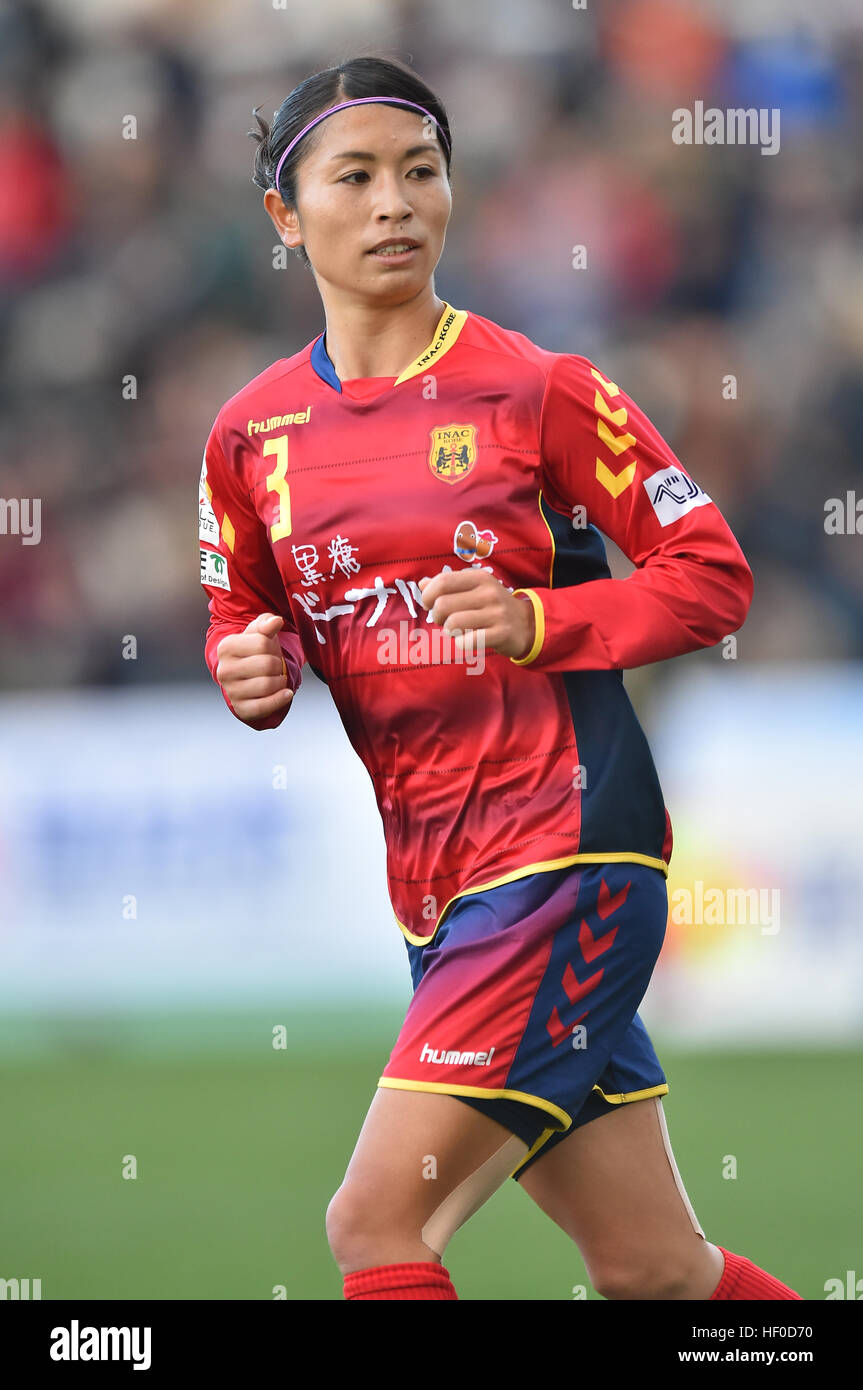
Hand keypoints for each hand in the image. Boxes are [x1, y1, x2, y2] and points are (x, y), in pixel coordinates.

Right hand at [215, 612, 294, 722]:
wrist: (246, 676)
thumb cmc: (254, 651)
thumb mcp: (259, 633)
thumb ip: (267, 623)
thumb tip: (276, 621)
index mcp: (226, 647)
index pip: (262, 643)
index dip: (272, 646)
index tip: (268, 650)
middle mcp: (224, 670)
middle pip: (268, 665)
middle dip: (278, 665)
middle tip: (274, 666)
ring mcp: (231, 691)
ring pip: (268, 685)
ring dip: (280, 681)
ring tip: (277, 678)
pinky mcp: (241, 708)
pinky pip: (265, 706)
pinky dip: (281, 699)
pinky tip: (287, 692)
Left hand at [417, 570, 535, 659]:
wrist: (526, 625)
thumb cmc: (491, 606)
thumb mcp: (474, 589)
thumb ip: (447, 585)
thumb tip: (422, 584)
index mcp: (480, 578)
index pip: (442, 581)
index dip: (428, 596)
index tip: (430, 604)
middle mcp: (489, 592)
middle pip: (443, 604)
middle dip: (437, 617)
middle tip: (445, 621)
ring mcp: (497, 613)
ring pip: (453, 623)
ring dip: (448, 631)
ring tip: (456, 631)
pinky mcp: (501, 633)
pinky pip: (467, 641)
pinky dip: (461, 644)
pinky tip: (466, 641)